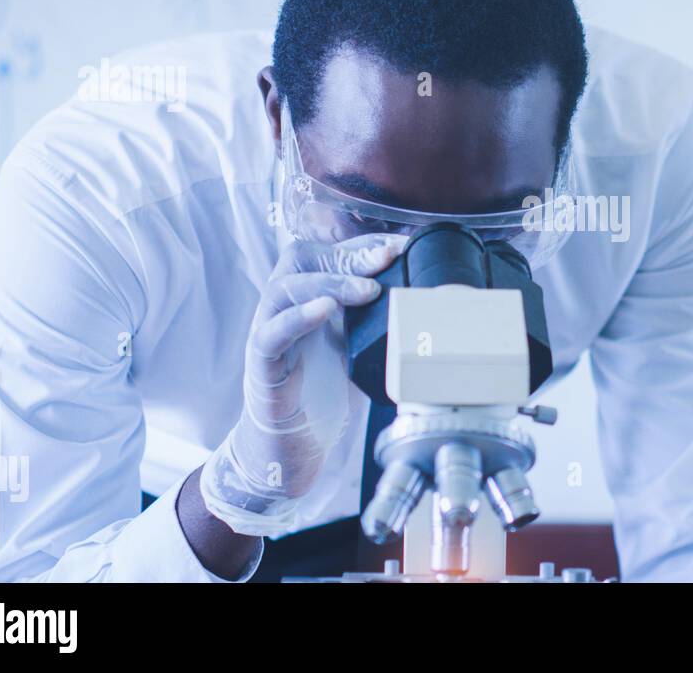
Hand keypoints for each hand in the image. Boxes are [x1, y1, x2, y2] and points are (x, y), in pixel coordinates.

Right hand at [200, 232, 405, 535]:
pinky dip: (297, 318)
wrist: (289, 448)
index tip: (401, 244)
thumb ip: (379, 320)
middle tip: (388, 257)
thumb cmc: (322, 393)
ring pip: (286, 288)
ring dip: (330, 281)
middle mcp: (285, 309)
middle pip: (303, 258)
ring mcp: (269, 333)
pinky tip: (323, 309)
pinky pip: (272, 333)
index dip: (363, 244)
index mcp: (308, 299)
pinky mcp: (262, 364)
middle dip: (349, 253)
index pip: (330, 253)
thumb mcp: (358, 347)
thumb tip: (430, 303)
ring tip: (367, 288)